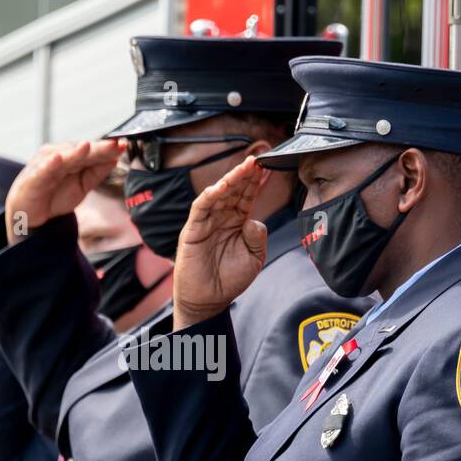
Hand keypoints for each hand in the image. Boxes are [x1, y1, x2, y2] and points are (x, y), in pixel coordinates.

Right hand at [4, 140, 123, 241]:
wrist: (30, 214)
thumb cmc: (55, 195)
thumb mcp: (82, 186)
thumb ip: (97, 172)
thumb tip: (115, 158)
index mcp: (72, 156)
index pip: (92, 151)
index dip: (107, 148)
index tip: (124, 145)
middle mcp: (59, 156)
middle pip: (80, 151)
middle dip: (97, 148)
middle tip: (115, 144)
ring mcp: (45, 165)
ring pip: (63, 157)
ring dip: (75, 152)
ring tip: (87, 146)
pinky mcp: (33, 178)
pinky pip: (42, 170)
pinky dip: (49, 164)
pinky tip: (57, 159)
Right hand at [172, 156, 269, 329]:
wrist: (209, 300)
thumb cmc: (229, 280)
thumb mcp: (253, 259)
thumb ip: (258, 239)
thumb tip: (255, 221)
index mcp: (237, 222)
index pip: (248, 196)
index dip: (257, 182)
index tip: (268, 167)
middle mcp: (222, 218)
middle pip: (234, 190)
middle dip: (245, 175)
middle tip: (256, 160)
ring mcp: (207, 222)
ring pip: (218, 194)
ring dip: (230, 180)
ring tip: (243, 168)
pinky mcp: (193, 230)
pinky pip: (200, 208)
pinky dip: (209, 196)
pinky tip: (220, 187)